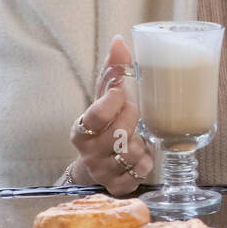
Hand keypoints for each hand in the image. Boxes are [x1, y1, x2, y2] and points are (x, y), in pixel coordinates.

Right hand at [67, 36, 154, 195]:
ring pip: (133, 154)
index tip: (124, 91)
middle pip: (120, 133)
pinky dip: (146, 162)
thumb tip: (119, 41)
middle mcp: (88, 153)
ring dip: (142, 142)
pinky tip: (141, 155)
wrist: (98, 162)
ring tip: (137, 136)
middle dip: (134, 119)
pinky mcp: (117, 187)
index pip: (96, 115)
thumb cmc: (105, 123)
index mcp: (80, 129)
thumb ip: (112, 70)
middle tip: (135, 113)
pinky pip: (140, 174)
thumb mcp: (104, 97)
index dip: (114, 101)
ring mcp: (102, 171)